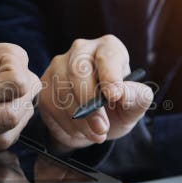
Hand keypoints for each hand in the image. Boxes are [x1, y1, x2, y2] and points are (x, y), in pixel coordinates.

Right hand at [38, 35, 152, 153]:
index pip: (107, 56)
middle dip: (91, 104)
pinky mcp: (44, 84)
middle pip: (79, 71)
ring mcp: (59, 65)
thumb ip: (137, 97)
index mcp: (108, 48)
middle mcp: (81, 49)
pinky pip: (51, 105)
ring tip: (95, 134)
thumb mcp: (134, 106)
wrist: (91, 123)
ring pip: (63, 91)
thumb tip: (123, 93)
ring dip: (80, 120)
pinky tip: (79, 130)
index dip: (110, 76)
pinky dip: (67, 124)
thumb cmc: (117, 108)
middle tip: (102, 128)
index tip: (114, 96)